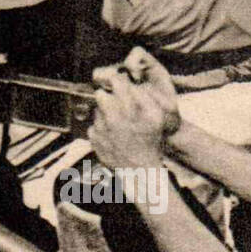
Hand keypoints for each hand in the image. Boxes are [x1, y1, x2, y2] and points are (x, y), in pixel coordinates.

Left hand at [87, 49, 176, 171]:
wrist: (140, 169)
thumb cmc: (151, 140)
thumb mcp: (156, 116)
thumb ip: (144, 96)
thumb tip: (129, 84)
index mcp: (127, 108)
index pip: (114, 82)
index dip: (117, 82)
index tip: (119, 86)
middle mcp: (111, 116)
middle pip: (100, 95)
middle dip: (107, 97)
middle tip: (116, 105)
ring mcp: (100, 128)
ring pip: (96, 111)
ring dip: (104, 113)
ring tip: (117, 123)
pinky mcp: (93, 139)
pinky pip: (93, 126)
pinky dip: (100, 129)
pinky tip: (112, 135)